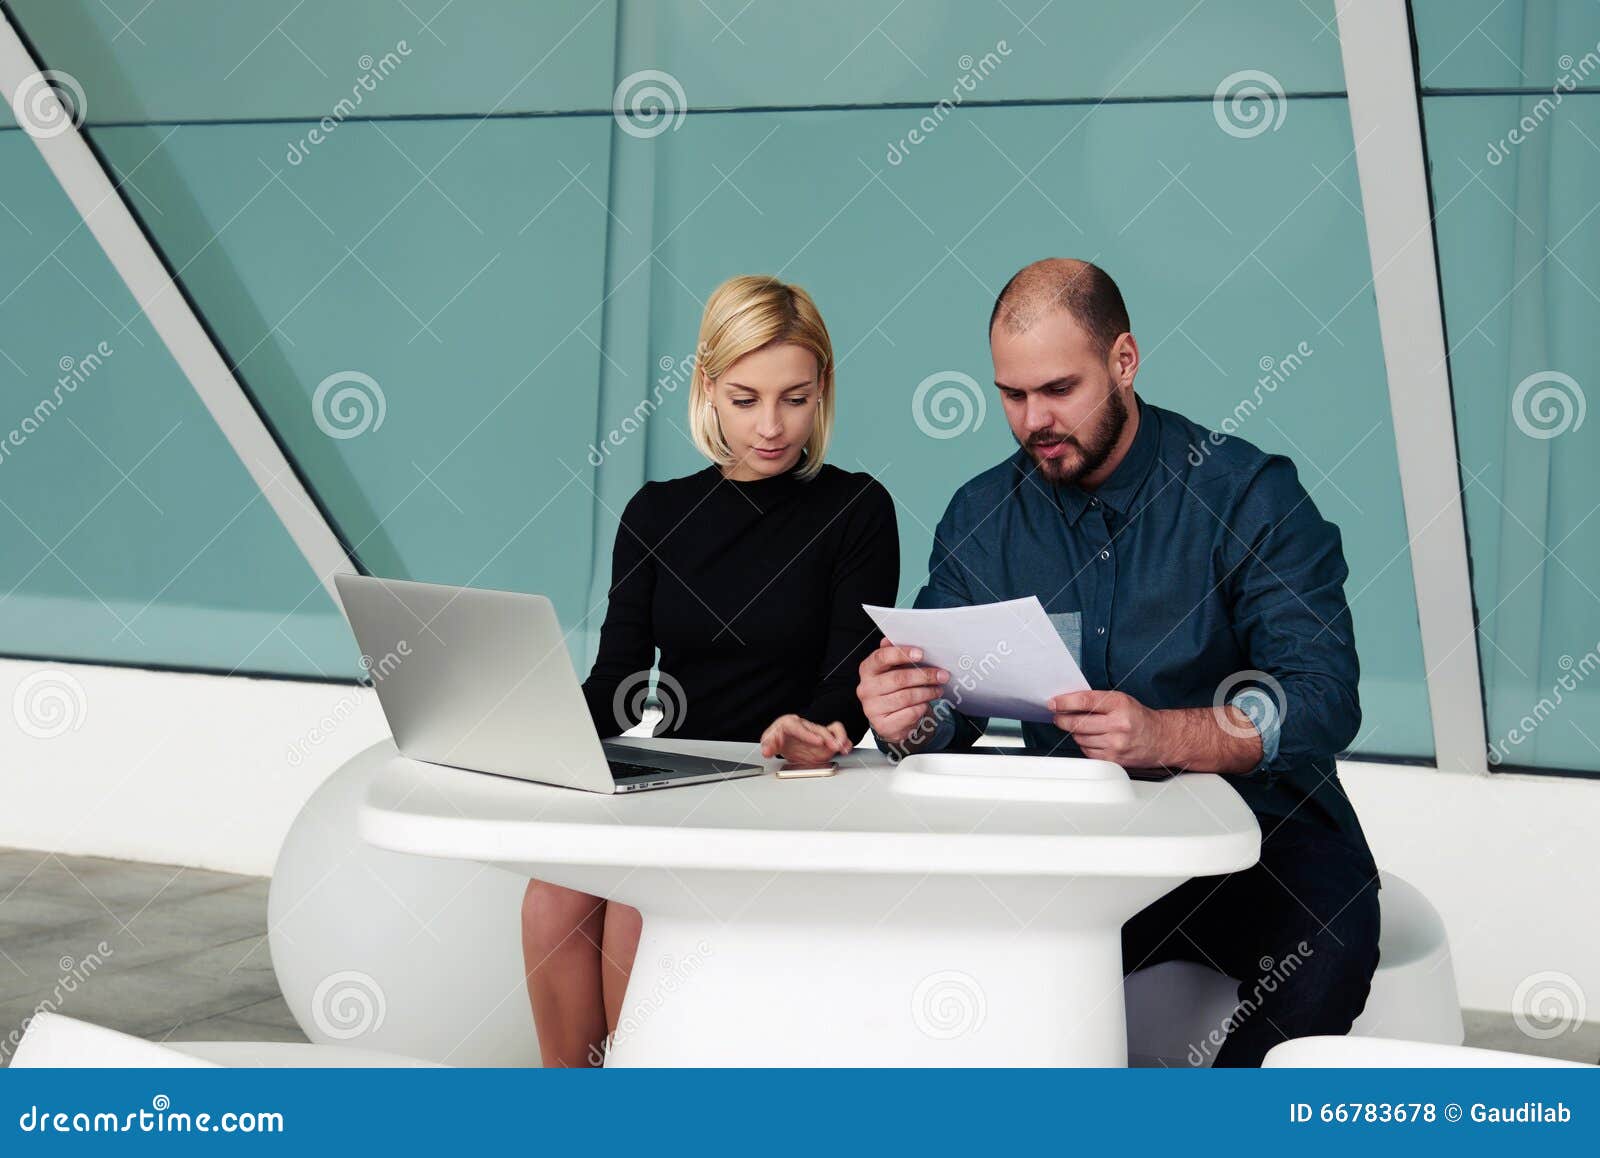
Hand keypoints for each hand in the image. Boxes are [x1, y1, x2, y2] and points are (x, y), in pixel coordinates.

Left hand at [760, 714, 852, 764]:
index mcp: (789, 723)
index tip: (817, 742)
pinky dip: (843, 740)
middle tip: (834, 746)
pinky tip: (846, 748)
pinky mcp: (825, 740)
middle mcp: (805, 726)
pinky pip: (837, 734)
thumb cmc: (779, 737)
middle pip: (818, 729)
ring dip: (838, 737)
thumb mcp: (770, 741)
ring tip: (842, 747)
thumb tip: (766, 751)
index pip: (798, 727)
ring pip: (831, 729)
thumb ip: (768, 746)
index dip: (808, 734)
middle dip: (828, 737)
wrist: (786, 739)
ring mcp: (816, 733)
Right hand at [856, 637, 948, 743]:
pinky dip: (921, 707)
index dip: (901, 654)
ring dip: (927, 692)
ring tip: (938, 690)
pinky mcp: (882, 725)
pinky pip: (909, 713)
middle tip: (942, 675)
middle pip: (899, 679)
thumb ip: (893, 654)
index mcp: (867, 669)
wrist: (889, 719)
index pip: (881, 658)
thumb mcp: (892, 669)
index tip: (921, 654)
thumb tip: (892, 639)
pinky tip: (926, 703)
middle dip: (924, 675)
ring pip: (906, 697)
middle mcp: (866, 688)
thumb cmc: (892, 689)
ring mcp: (872, 708)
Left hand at [1048, 690, 1169, 767]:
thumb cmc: (1138, 718)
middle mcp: (1118, 724)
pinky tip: (1092, 740)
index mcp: (1120, 704)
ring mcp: (1116, 744)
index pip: (1085, 701)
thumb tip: (1066, 703)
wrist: (1161, 739)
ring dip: (1076, 733)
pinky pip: (1088, 752)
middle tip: (1058, 717)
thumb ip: (1096, 701)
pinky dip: (1085, 745)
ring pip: (1080, 739)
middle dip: (1062, 720)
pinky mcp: (1114, 759)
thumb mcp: (1121, 700)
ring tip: (1082, 728)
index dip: (1065, 702)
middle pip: (1078, 723)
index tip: (1053, 703)